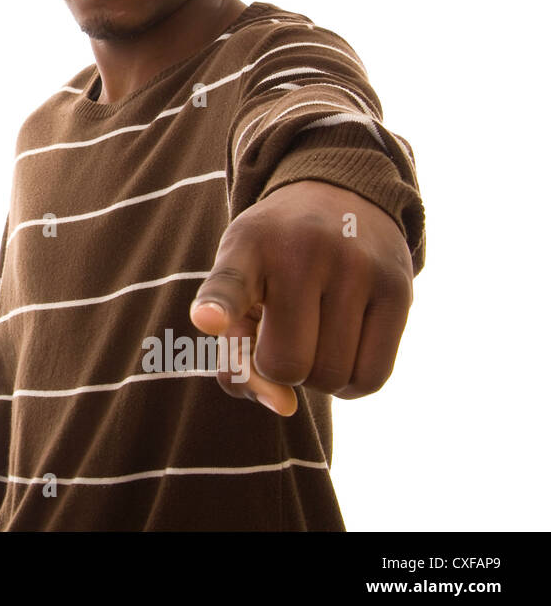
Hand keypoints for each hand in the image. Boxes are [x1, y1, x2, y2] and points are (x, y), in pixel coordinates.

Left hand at [189, 180, 413, 414]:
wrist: (341, 198)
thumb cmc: (275, 260)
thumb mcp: (241, 285)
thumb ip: (236, 353)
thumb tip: (284, 408)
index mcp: (248, 245)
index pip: (230, 282)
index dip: (219, 305)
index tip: (207, 320)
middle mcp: (303, 250)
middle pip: (285, 364)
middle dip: (278, 368)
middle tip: (282, 337)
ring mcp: (357, 267)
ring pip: (330, 378)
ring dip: (316, 377)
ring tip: (313, 335)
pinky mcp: (399, 289)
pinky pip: (370, 378)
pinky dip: (349, 385)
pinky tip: (341, 353)